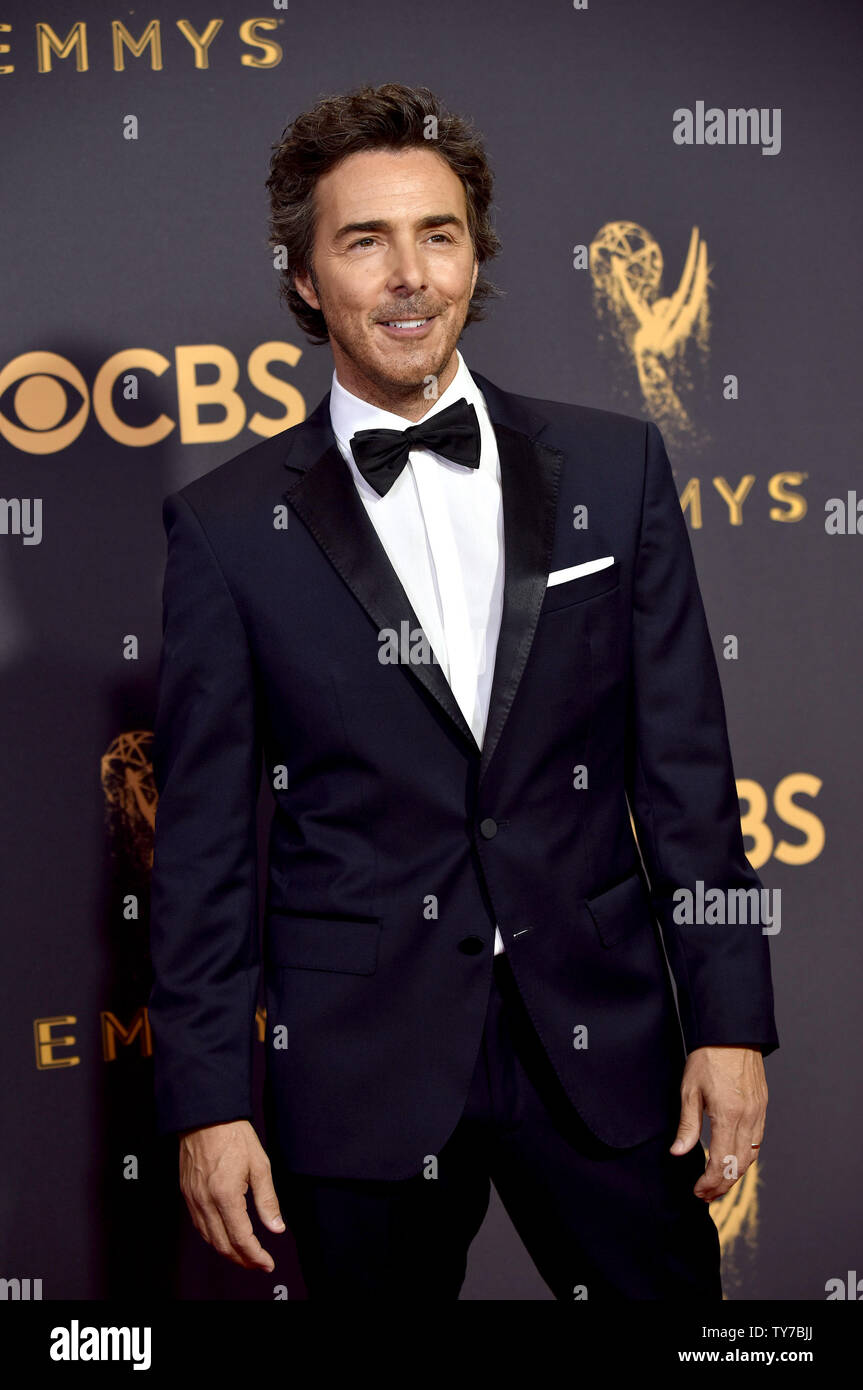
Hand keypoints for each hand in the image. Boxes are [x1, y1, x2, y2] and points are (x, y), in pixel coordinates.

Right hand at [178, 1119, 284, 1269]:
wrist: (206, 1115)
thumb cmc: (233, 1136)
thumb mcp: (260, 1166)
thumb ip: (268, 1200)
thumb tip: (276, 1227)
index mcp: (226, 1196)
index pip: (241, 1239)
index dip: (256, 1256)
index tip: (267, 1263)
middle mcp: (206, 1202)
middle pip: (223, 1245)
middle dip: (243, 1259)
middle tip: (259, 1263)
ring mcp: (193, 1199)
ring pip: (209, 1238)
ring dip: (227, 1251)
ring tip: (245, 1254)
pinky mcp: (187, 1193)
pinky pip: (199, 1225)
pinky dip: (213, 1237)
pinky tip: (225, 1236)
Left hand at [670, 1046, 766, 1201]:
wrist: (732, 1034)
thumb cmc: (707, 1058)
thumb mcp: (690, 1090)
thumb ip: (687, 1125)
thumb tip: (678, 1152)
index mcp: (728, 1114)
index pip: (721, 1161)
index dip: (709, 1181)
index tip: (698, 1191)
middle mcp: (748, 1117)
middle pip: (739, 1165)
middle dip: (722, 1185)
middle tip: (706, 1195)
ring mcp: (759, 1113)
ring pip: (751, 1156)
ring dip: (735, 1174)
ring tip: (717, 1184)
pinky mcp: (762, 1107)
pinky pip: (757, 1141)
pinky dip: (745, 1157)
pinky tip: (732, 1161)